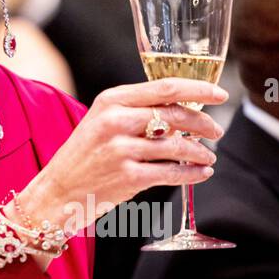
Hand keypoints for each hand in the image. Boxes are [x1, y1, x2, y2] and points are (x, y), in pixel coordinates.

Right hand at [16, 78, 227, 233]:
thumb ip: (137, 112)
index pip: (165, 88)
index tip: (220, 93)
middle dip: (204, 123)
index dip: (198, 89)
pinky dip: (192, 174)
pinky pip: (172, 173)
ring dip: (200, 152)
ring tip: (208, 156)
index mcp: (111, 100)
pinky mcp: (128, 177)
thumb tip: (183, 112)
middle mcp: (115, 120)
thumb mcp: (102, 122)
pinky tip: (200, 173)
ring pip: (178, 146)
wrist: (57, 191)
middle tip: (216, 130)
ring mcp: (120, 149)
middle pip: (176, 115)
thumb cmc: (84, 156)